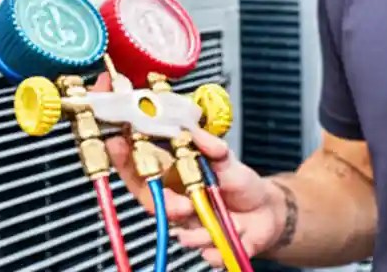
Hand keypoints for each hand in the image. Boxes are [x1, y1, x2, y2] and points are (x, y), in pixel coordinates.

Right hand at [92, 73, 287, 266]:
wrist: (268, 212)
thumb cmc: (241, 184)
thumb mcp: (229, 161)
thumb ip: (213, 148)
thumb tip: (197, 133)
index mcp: (175, 178)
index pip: (141, 170)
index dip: (125, 158)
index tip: (117, 144)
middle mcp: (177, 203)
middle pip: (152, 205)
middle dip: (166, 206)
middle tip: (184, 206)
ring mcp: (191, 227)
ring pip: (181, 234)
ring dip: (202, 231)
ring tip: (221, 219)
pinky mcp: (208, 247)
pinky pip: (206, 254)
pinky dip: (221, 247)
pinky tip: (235, 234)